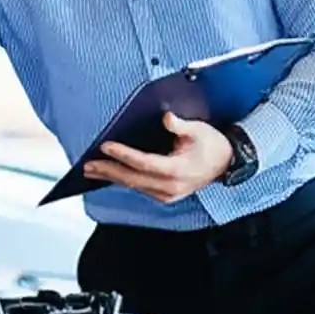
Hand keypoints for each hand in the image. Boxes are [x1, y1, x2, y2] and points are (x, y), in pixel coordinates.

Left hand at [83, 112, 233, 203]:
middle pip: (132, 178)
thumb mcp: (199, 130)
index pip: (143, 163)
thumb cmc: (211, 145)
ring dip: (111, 177)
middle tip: (87, 165)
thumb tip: (166, 117)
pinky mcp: (165, 195)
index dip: (123, 154)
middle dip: (108, 171)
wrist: (227, 164)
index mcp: (177, 170)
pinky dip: (123, 180)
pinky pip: (139, 188)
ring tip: (91, 170)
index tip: (105, 146)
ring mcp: (167, 194)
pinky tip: (110, 175)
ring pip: (133, 185)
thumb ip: (180, 126)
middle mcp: (170, 187)